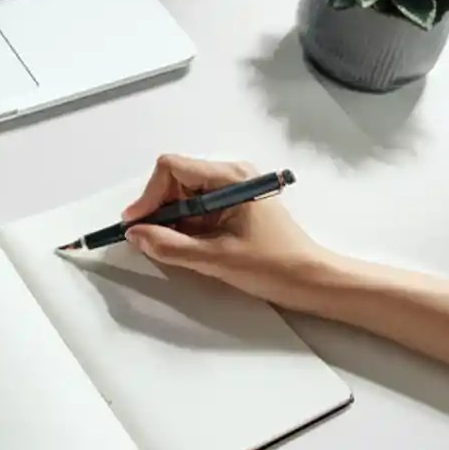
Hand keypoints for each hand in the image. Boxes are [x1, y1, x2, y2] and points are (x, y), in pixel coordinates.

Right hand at [122, 155, 338, 311]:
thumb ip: (171, 246)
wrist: (313, 281)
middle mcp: (231, 175)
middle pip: (176, 179)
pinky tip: (183, 246)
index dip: (148, 195)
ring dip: (170, 219)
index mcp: (230, 177)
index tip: (135, 225)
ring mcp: (233, 189)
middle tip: (146, 238)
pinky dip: (184, 226)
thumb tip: (135, 234)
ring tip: (166, 245)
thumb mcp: (217, 259)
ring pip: (184, 195)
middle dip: (157, 208)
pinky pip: (197, 209)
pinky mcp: (234, 206)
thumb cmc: (274, 266)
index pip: (173, 168)